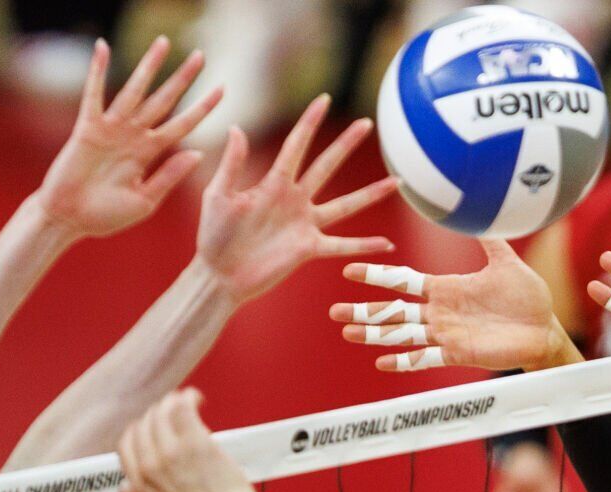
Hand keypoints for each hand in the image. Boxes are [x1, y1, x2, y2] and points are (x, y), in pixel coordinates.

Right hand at [36, 37, 220, 238]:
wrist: (68, 220)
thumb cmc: (104, 216)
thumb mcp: (144, 201)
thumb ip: (168, 176)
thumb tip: (197, 153)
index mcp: (147, 153)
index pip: (181, 125)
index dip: (202, 109)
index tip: (223, 90)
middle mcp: (132, 136)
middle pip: (163, 101)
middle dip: (182, 79)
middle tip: (201, 56)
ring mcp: (110, 130)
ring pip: (134, 91)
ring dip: (148, 67)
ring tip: (163, 44)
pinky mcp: (87, 128)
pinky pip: (93, 95)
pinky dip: (97, 72)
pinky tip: (102, 47)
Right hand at [119, 389, 253, 491]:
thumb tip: (124, 489)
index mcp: (140, 484)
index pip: (127, 444)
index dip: (139, 432)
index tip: (153, 429)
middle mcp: (150, 465)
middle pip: (144, 424)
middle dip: (157, 414)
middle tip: (174, 413)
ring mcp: (172, 451)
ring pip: (161, 412)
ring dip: (172, 402)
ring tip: (187, 400)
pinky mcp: (194, 442)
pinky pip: (182, 407)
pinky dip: (187, 398)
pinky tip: (197, 398)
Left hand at [195, 95, 398, 302]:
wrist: (218, 274)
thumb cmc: (213, 235)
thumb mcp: (218, 195)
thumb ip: (231, 164)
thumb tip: (237, 127)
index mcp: (273, 184)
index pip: (297, 146)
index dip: (310, 122)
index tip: (325, 99)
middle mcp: (294, 200)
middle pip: (327, 165)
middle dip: (346, 144)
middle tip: (366, 123)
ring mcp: (305, 224)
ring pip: (346, 204)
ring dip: (371, 193)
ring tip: (396, 181)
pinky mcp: (308, 249)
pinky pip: (342, 245)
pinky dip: (364, 247)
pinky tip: (388, 246)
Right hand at [328, 238, 573, 372]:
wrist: (545, 329)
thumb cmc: (528, 298)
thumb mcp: (507, 262)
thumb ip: (488, 238)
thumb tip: (476, 207)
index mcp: (446, 288)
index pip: (402, 280)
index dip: (376, 276)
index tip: (348, 272)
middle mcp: (439, 312)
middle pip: (392, 311)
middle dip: (363, 312)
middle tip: (334, 313)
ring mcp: (445, 335)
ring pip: (401, 335)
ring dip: (374, 336)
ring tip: (347, 335)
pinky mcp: (458, 354)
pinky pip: (425, 358)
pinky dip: (403, 361)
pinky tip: (381, 363)